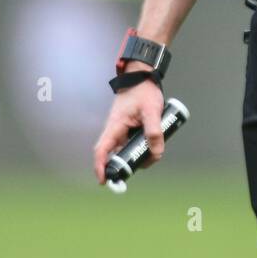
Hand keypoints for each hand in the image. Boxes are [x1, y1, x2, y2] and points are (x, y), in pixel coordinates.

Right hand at [92, 62, 164, 182]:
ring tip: (153, 153)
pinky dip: (140, 147)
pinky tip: (153, 145)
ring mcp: (122, 130)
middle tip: (142, 166)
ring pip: (125, 150)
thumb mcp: (152, 111)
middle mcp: (115, 130)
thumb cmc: (144, 91)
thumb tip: (156, 153)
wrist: (143, 76)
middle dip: (126, 165)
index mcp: (115, 126)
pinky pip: (132, 143)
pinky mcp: (129, 128)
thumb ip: (154, 131)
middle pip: (114, 155)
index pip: (102, 150)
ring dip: (136, 155)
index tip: (104, 180)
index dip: (100, 167)